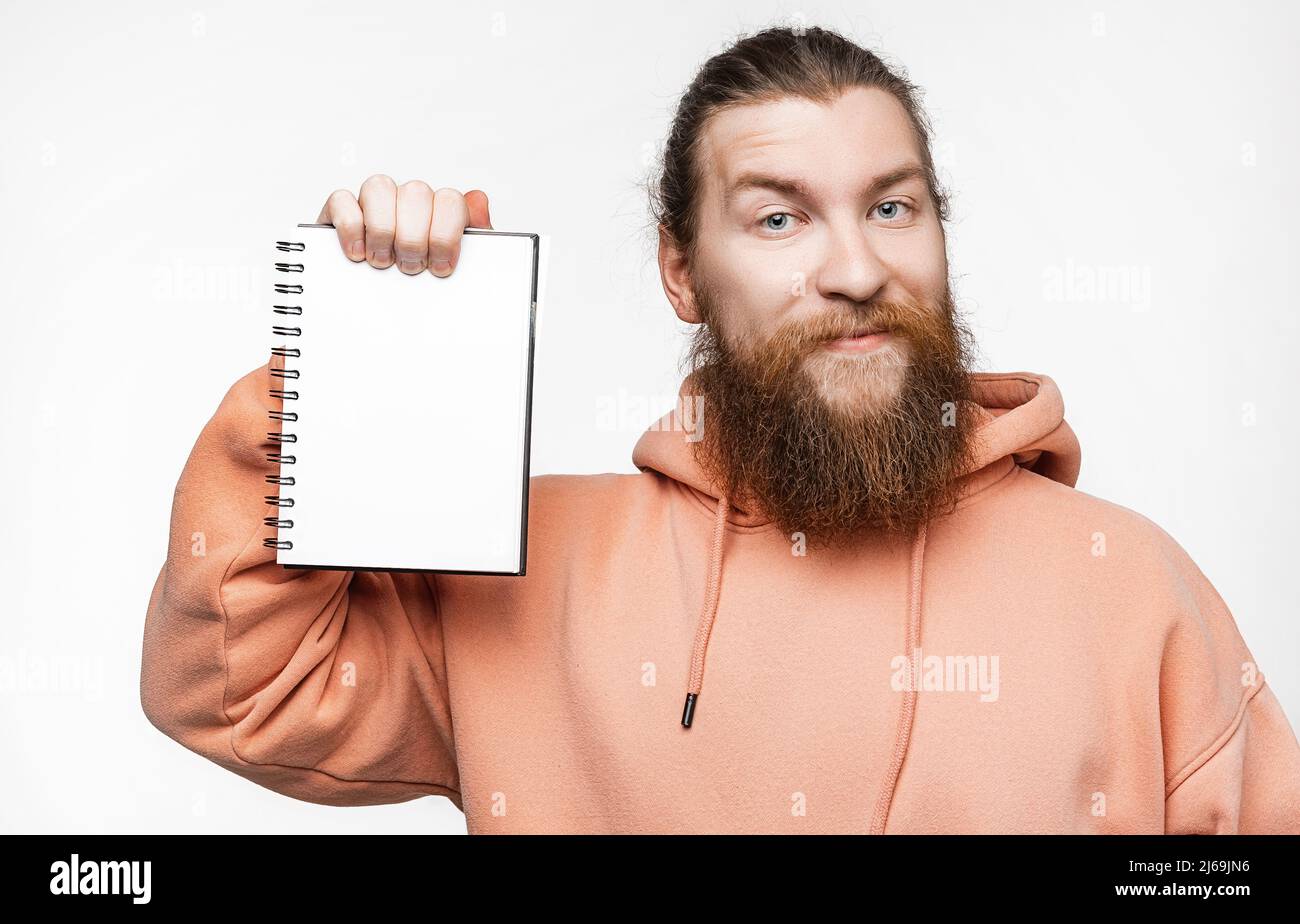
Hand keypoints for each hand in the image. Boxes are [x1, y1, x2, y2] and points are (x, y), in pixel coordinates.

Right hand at [316, 175, 493, 275]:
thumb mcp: (460, 270)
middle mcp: (408, 202)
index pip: (450, 200)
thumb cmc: (427, 285)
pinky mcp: (340, 212)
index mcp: (439, 212)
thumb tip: (477, 201)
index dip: (446, 234)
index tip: (441, 267)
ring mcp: (374, 204)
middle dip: (415, 237)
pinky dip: (350, 226)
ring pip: (379, 187)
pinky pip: (342, 199)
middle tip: (411, 267)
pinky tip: (357, 253)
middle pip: (416, 192)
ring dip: (383, 229)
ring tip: (384, 261)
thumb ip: (477, 238)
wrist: (389, 319)